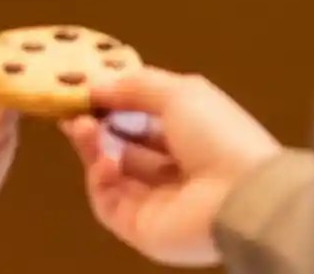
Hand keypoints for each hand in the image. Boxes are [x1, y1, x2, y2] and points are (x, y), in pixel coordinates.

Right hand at [60, 67, 282, 266]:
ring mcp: (155, 201)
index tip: (83, 92)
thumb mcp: (180, 93)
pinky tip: (107, 162)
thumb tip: (93, 86)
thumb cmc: (219, 137)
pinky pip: (108, 202)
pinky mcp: (140, 227)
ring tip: (82, 127)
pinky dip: (100, 179)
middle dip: (95, 125)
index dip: (112, 105)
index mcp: (189, 137)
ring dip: (91, 147)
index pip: (141, 121)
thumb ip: (134, 85)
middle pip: (121, 146)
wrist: (243, 198)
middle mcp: (173, 170)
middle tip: (71, 110)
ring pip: (109, 172)